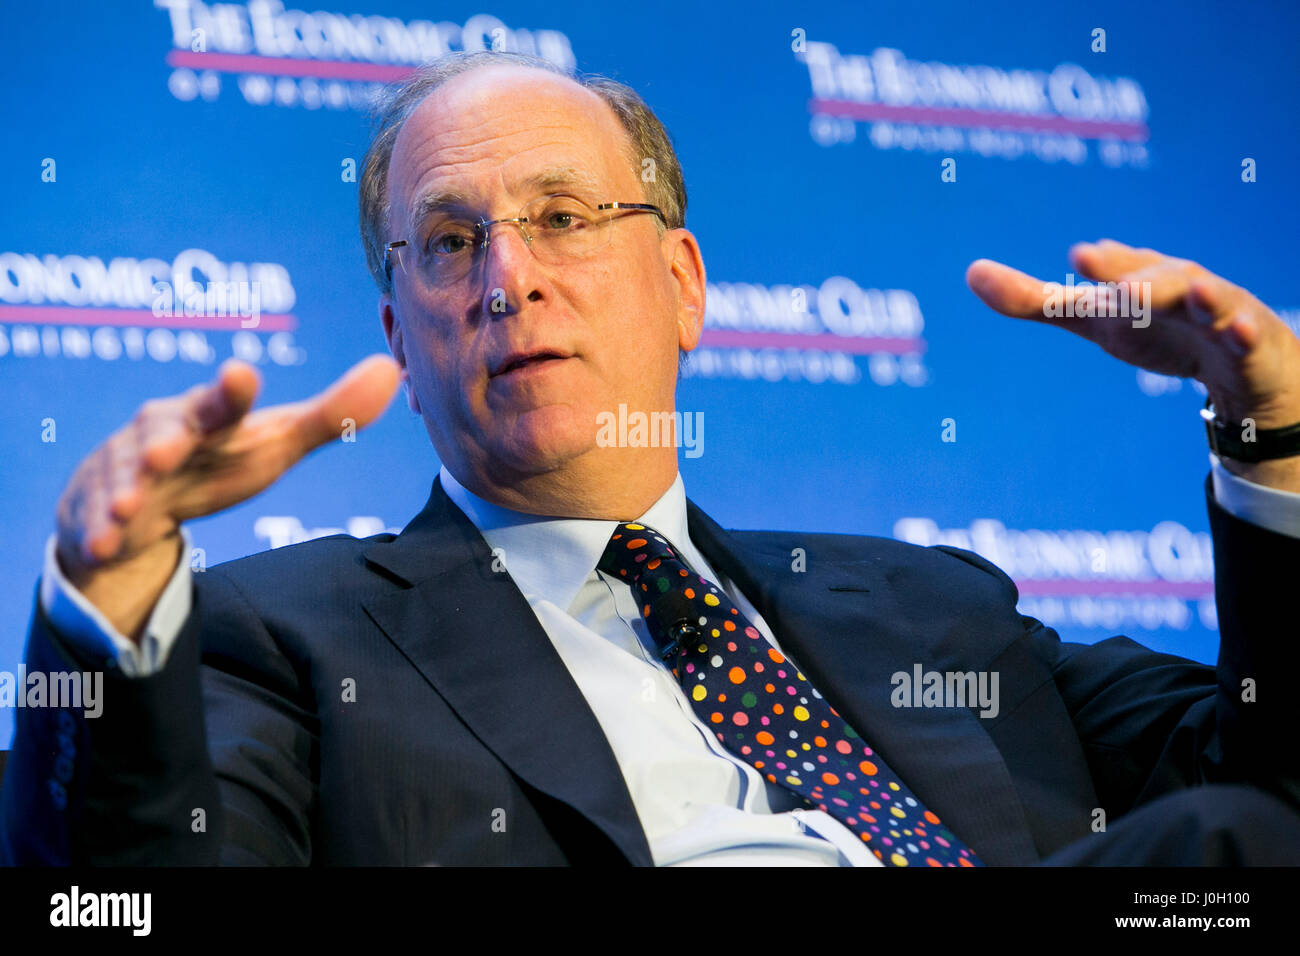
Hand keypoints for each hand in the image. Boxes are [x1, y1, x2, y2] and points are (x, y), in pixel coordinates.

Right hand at [55, 355, 400, 640]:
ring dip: (124, 491)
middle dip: (161, 442)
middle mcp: (162, 436)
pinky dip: (98, 534)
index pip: (224, 401)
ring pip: (124, 478)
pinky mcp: (98, 512)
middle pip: (163, 434)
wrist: (138, 494)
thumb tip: (391, 370)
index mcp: (209, 417)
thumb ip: (331, 413)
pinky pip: (96, 523)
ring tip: (126, 506)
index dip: (232, 390)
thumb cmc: (218, 459)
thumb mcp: (275, 442)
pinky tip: (102, 546)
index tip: (240, 374)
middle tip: (164, 452)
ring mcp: (126, 473)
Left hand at [966, 240, 1299, 490]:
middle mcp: (1178, 285)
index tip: (1081, 259)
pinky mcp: (1248, 340)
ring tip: (1198, 295)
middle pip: (1161, 281)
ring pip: (1210, 300)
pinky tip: (1238, 332)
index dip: (1103, 265)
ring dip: (1202, 296)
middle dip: (1145, 280)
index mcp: (1138, 277)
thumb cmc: (1155, 325)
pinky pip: (1248, 335)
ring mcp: (1216, 311)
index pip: (1115, 270)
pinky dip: (1243, 331)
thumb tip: (971, 272)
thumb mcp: (1095, 318)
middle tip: (1123, 286)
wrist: (1233, 357)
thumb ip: (1037, 300)